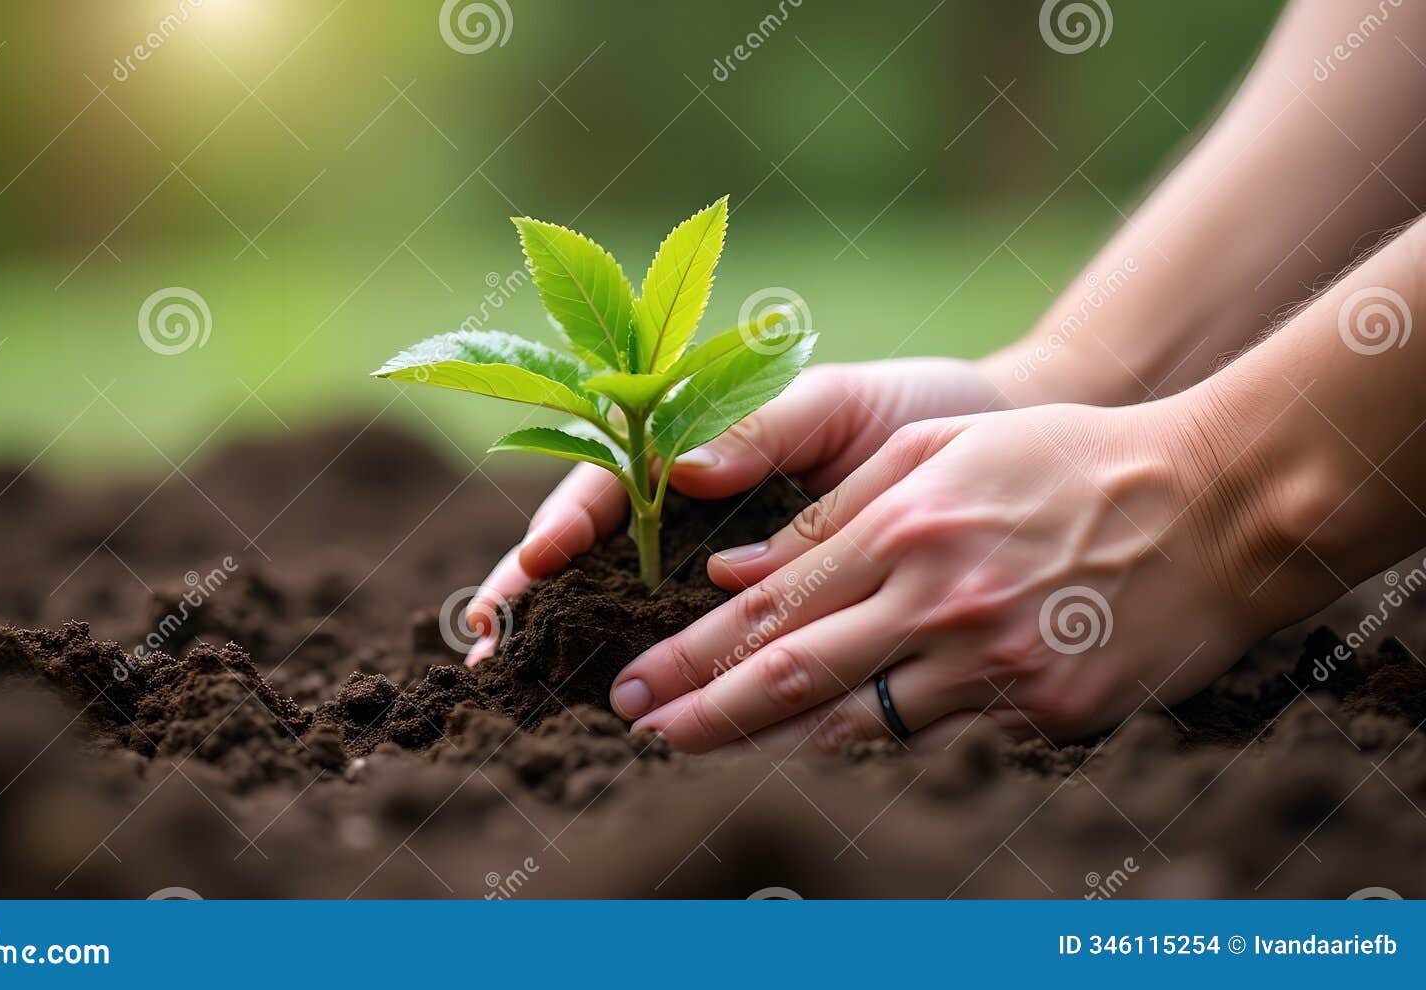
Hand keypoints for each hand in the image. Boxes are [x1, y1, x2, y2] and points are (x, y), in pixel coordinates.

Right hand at [465, 358, 1014, 661]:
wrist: (1010, 459)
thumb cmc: (921, 412)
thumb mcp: (839, 400)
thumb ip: (762, 425)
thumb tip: (680, 465)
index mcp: (703, 449)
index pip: (610, 481)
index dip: (567, 518)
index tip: (542, 556)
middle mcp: (700, 517)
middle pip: (597, 556)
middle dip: (536, 595)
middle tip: (489, 643)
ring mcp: (727, 571)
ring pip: (634, 611)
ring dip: (575, 643)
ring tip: (521, 680)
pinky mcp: (774, 620)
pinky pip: (712, 652)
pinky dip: (670, 679)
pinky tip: (635, 709)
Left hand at [609, 396, 1294, 751]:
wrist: (1215, 502)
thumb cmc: (1068, 459)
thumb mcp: (941, 447)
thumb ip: (832, 512)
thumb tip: (731, 573)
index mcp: (906, 524)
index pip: (771, 605)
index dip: (694, 652)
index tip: (636, 683)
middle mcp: (938, 599)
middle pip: (792, 675)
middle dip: (702, 713)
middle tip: (637, 735)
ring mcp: (993, 663)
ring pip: (853, 725)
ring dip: (767, 749)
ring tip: (700, 760)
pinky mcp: (1044, 710)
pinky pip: (935, 738)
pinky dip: (869, 750)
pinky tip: (818, 762)